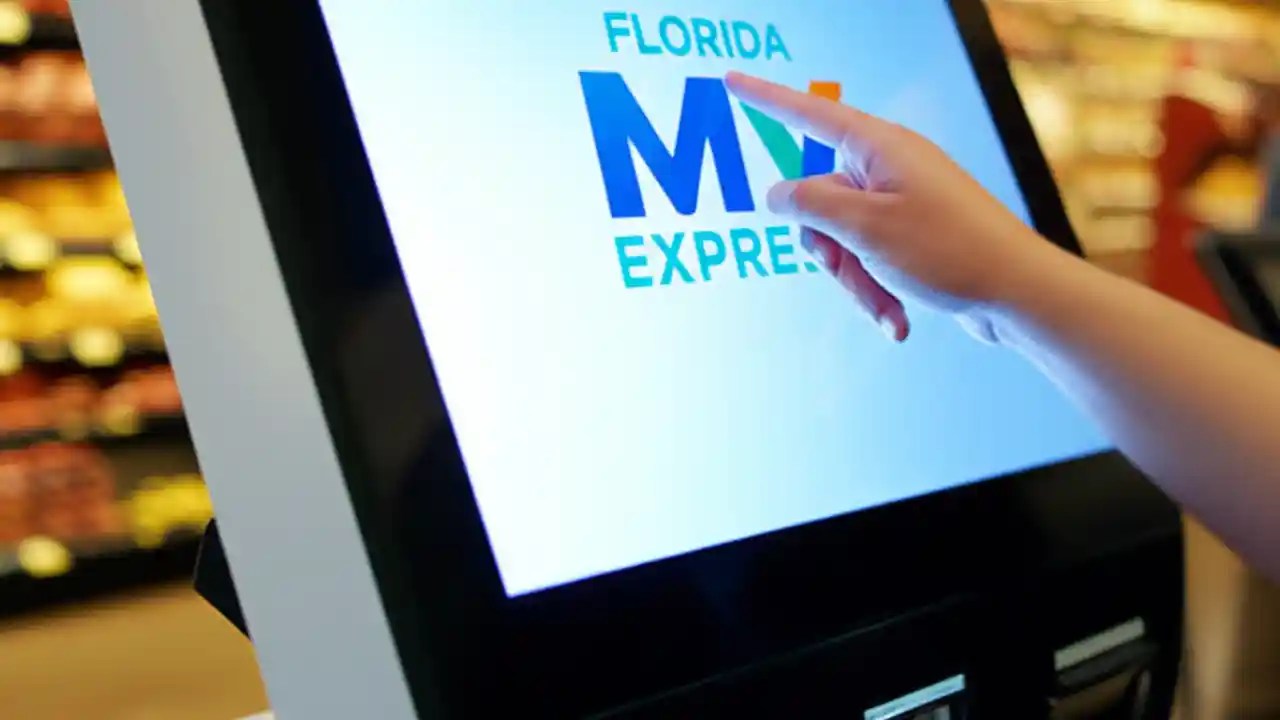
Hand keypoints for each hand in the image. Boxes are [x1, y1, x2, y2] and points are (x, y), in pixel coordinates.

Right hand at [725, 71, 1063, 342]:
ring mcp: (902, 201)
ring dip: (856, 279)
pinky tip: (899, 318)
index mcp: (880, 148)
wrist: (1016, 293)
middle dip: (829, 249)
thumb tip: (776, 193)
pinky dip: (878, 289)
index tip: (732, 82)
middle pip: (821, 200)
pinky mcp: (912, 234)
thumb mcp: (864, 228)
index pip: (809, 116)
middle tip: (850, 271)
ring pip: (843, 239)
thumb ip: (810, 205)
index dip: (766, 100)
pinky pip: (870, 258)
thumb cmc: (949, 249)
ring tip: (887, 304)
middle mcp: (890, 168)